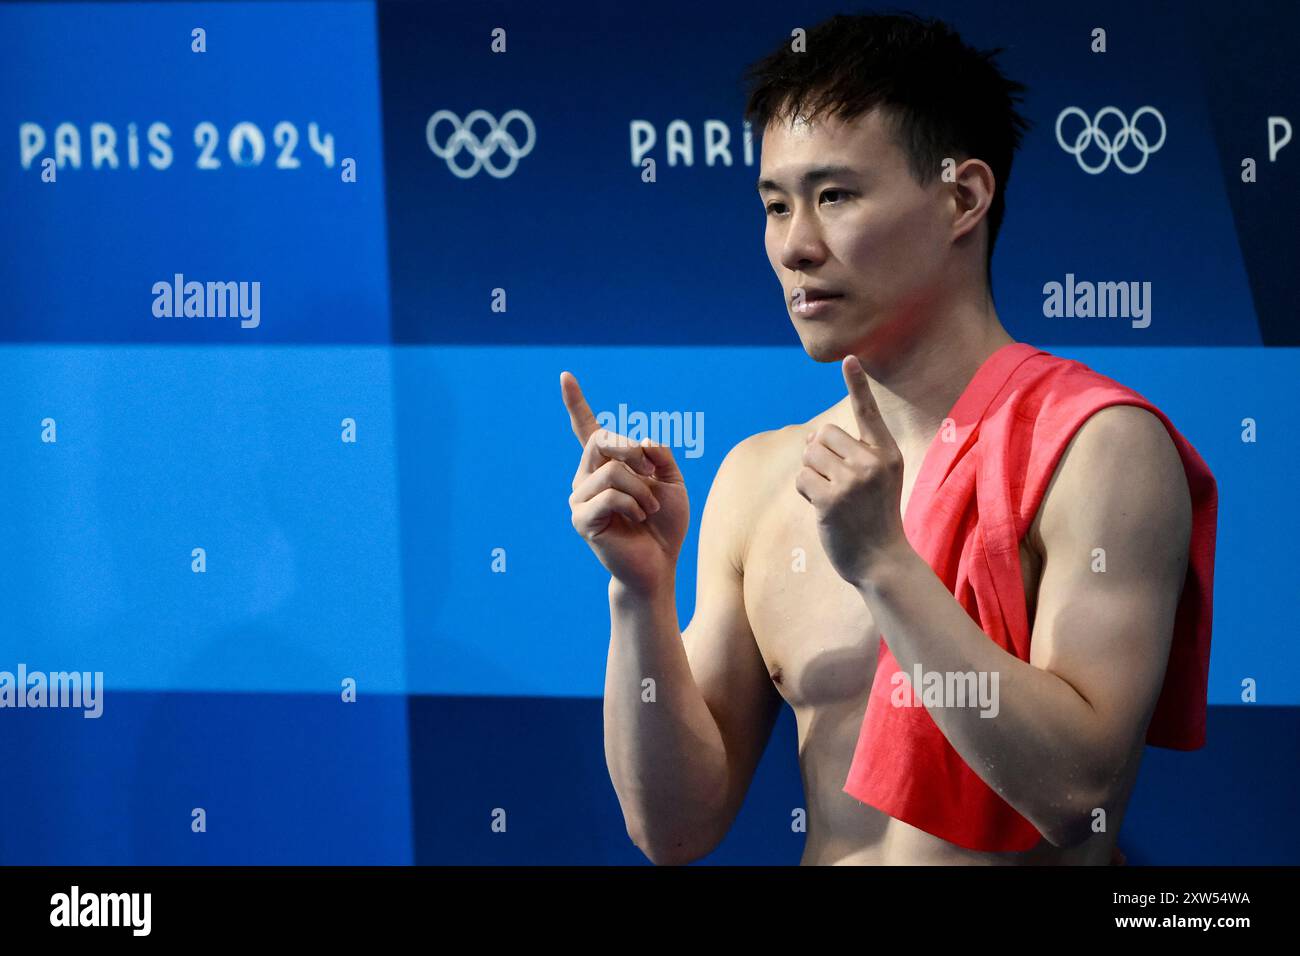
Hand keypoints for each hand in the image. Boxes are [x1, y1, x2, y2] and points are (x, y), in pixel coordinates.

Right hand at [561, 371, 689, 594]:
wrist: (660, 564)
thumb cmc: (665, 524)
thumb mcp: (673, 481)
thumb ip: (659, 455)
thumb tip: (641, 440)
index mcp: (606, 465)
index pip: (586, 428)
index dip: (576, 402)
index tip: (566, 376)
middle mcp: (586, 478)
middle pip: (600, 440)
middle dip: (633, 451)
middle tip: (653, 472)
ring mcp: (580, 499)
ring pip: (610, 470)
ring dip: (641, 488)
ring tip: (650, 509)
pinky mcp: (581, 520)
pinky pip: (609, 495)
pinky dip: (634, 504)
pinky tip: (639, 518)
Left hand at [795, 354, 908, 588]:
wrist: (882, 561)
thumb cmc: (875, 518)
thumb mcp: (878, 480)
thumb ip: (853, 454)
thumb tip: (811, 436)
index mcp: (887, 454)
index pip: (867, 412)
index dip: (857, 384)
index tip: (849, 358)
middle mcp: (872, 463)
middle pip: (822, 435)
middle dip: (818, 454)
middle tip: (835, 481)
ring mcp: (852, 482)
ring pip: (808, 454)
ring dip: (811, 474)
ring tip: (831, 496)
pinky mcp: (831, 500)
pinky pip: (801, 478)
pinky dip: (805, 491)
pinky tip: (822, 507)